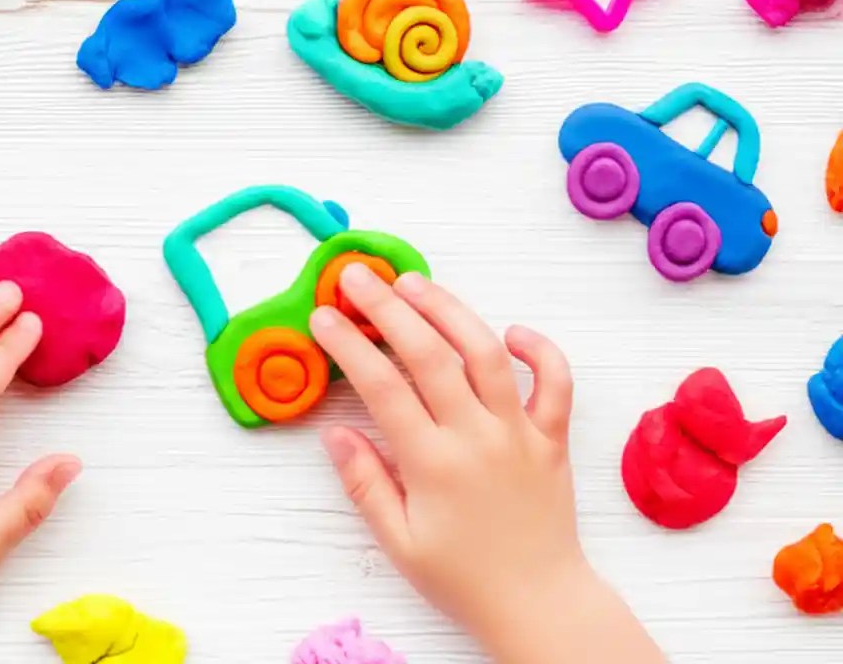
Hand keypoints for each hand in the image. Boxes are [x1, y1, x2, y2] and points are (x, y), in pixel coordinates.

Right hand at [310, 264, 663, 663]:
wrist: (538, 602)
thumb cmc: (463, 578)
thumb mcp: (398, 541)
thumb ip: (365, 483)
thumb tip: (335, 433)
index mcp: (433, 464)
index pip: (382, 387)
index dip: (349, 345)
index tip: (324, 317)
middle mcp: (477, 438)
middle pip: (428, 354)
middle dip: (388, 308)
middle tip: (358, 277)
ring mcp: (520, 433)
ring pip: (485, 353)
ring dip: (449, 310)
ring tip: (415, 283)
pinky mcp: (552, 438)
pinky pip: (555, 382)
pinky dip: (539, 349)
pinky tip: (510, 331)